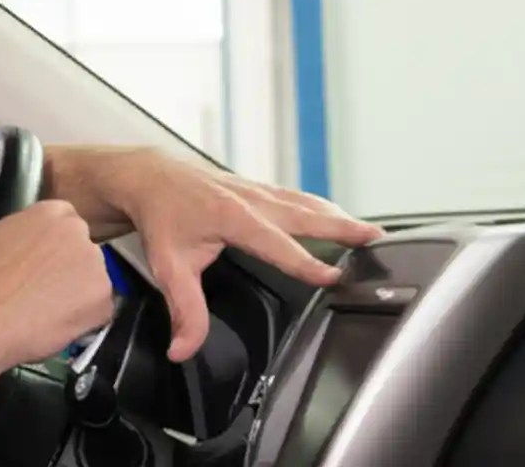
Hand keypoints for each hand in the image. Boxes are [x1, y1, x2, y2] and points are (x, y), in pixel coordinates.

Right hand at [0, 200, 114, 367]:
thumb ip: (11, 231)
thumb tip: (16, 241)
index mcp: (51, 212)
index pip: (64, 219)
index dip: (53, 242)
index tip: (43, 258)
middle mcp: (79, 232)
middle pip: (82, 247)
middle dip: (69, 265)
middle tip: (46, 285)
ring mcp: (96, 266)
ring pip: (92, 278)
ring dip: (78, 291)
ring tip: (49, 309)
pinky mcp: (104, 300)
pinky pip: (98, 309)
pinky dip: (84, 318)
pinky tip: (58, 324)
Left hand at [74, 149, 383, 362]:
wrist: (147, 176)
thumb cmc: (159, 216)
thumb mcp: (168, 267)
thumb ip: (183, 309)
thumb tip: (183, 348)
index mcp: (233, 217)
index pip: (279, 246)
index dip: (307, 264)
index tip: (334, 278)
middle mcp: (251, 199)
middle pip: (305, 216)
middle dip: (342, 229)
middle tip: (377, 240)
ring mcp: (255, 190)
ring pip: (304, 203)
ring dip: (336, 217)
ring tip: (369, 231)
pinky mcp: (255, 188)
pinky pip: (294, 197)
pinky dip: (318, 207)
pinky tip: (332, 216)